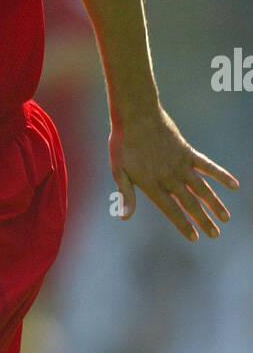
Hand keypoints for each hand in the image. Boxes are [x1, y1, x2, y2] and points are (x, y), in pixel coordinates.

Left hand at [109, 107, 238, 240]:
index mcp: (152, 185)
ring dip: (215, 204)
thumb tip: (124, 217)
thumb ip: (126, 194)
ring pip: (202, 188)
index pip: (171, 210)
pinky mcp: (188, 152)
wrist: (137, 115)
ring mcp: (181, 164)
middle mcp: (170, 177)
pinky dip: (221, 175)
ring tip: (225, 218)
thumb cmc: (123, 143)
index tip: (195, 237)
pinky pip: (208, 166)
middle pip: (190, 203)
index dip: (183, 225)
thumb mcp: (118, 170)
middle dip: (204, 221)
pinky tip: (233, 185)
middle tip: (216, 235)